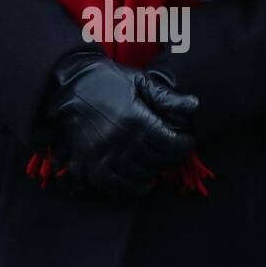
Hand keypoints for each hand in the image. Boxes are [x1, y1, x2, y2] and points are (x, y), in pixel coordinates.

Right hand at [44, 49, 198, 198]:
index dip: (185, 145)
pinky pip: (112, 184)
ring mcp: (102, 153)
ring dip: (153, 173)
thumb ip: (167, 96)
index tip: (188, 141)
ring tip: (159, 165)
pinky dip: (129, 188)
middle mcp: (119, 140)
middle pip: (156, 162)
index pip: (170, 144)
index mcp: (135, 120)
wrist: (70, 80)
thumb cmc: (108, 78)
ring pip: (137, 176)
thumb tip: (195, 105)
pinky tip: (141, 184)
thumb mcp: (139, 80)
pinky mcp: (87, 160)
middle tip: (174, 151)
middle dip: (171, 158)